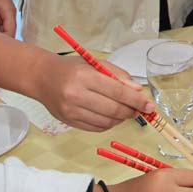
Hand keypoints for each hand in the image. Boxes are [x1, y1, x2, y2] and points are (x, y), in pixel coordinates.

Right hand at [33, 53, 153, 130]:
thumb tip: (137, 91)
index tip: (149, 106)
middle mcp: (76, 95)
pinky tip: (111, 117)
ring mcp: (71, 110)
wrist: (43, 77)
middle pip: (113, 109)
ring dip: (121, 119)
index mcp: (85, 76)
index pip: (118, 91)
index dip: (136, 101)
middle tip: (139, 110)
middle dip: (131, 112)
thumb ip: (119, 75)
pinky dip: (109, 124)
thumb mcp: (96, 63)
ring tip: (125, 111)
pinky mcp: (68, 121)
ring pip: (106, 122)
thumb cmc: (72, 68)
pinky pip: (96, 128)